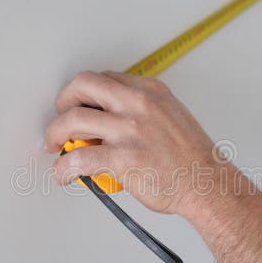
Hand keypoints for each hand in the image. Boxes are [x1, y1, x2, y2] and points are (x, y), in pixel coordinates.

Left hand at [45, 71, 218, 215]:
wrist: (205, 184)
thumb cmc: (192, 158)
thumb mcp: (170, 116)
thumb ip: (141, 111)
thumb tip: (111, 120)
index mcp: (150, 91)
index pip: (105, 78)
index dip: (84, 92)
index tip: (78, 104)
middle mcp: (138, 104)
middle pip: (83, 86)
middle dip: (64, 102)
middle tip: (60, 120)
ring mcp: (129, 130)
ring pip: (73, 120)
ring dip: (56, 134)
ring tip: (56, 146)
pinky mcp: (122, 158)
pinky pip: (79, 158)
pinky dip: (64, 167)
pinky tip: (65, 173)